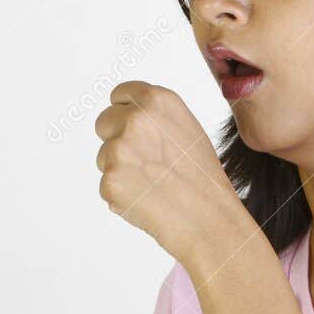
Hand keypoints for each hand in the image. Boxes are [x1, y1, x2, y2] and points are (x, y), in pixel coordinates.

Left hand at [95, 81, 248, 264]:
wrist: (209, 219)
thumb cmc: (202, 177)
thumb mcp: (186, 129)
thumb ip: (154, 116)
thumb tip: (126, 112)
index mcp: (157, 100)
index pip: (119, 94)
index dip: (124, 113)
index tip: (132, 129)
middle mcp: (135, 118)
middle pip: (104, 122)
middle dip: (116, 141)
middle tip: (146, 163)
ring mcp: (120, 149)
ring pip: (104, 156)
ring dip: (121, 171)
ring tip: (154, 185)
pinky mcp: (111, 180)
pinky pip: (107, 185)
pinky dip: (123, 195)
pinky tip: (149, 201)